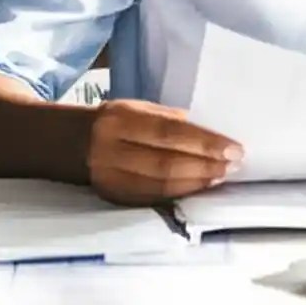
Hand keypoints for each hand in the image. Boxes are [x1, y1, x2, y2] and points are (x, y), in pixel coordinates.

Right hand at [86, 99, 243, 205]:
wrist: (72, 143)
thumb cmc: (116, 121)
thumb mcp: (139, 108)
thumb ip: (171, 119)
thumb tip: (209, 134)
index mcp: (122, 119)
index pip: (170, 132)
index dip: (204, 143)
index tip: (233, 148)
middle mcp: (113, 148)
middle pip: (166, 161)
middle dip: (205, 165)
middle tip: (233, 165)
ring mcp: (110, 176)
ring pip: (160, 184)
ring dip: (196, 182)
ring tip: (221, 176)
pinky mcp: (113, 196)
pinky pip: (152, 197)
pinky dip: (180, 193)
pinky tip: (199, 187)